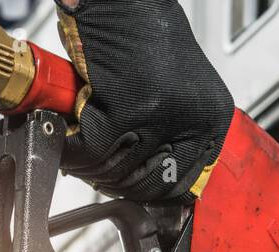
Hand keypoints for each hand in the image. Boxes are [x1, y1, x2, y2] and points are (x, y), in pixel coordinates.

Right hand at [54, 0, 234, 202]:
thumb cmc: (143, 32)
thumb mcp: (178, 86)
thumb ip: (174, 129)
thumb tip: (152, 172)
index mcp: (212, 118)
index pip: (184, 182)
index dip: (149, 191)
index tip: (128, 188)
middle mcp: (192, 119)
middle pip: (146, 182)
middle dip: (114, 181)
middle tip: (96, 169)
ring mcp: (160, 116)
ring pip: (115, 170)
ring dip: (89, 167)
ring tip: (79, 152)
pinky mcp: (124, 109)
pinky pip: (89, 152)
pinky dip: (70, 152)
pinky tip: (66, 140)